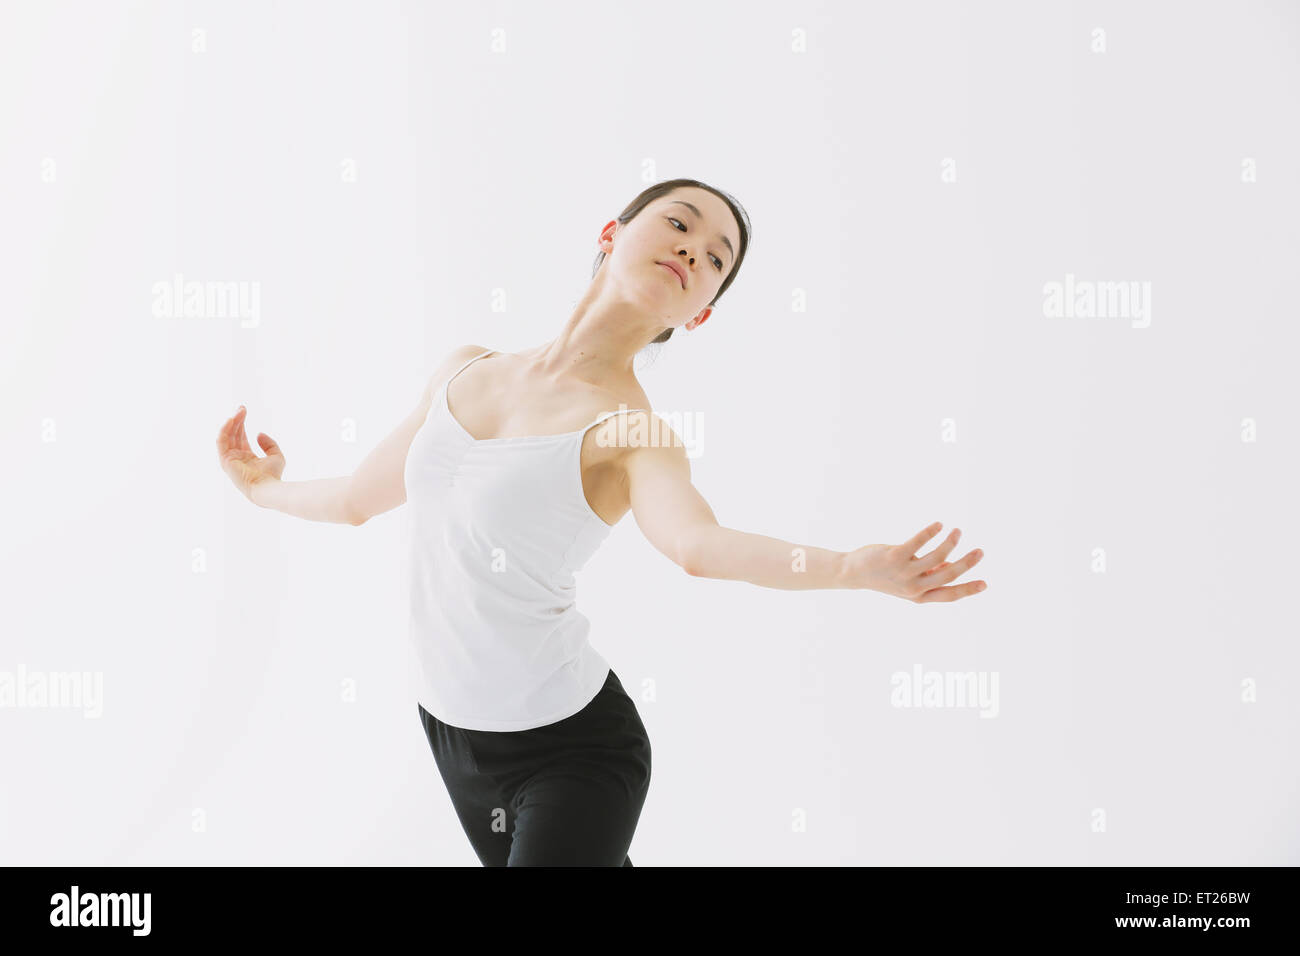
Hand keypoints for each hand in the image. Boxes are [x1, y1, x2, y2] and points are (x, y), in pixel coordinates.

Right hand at [216, 405, 285, 503]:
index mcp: (246, 457)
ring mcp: (229, 459)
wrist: (267, 487)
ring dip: (232, 422)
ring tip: (239, 411)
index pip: (240, 436)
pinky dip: (224, 430)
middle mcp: (236, 457)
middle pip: (233, 434)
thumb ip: (269, 444)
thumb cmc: (273, 475)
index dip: (241, 423)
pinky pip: (221, 441)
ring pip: (227, 436)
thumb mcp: (276, 455)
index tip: (244, 410)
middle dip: (236, 420)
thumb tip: (258, 433)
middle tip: (241, 407)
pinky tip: (231, 419)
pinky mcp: (225, 460)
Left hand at [841, 522, 986, 602]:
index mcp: (920, 596)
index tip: (985, 583)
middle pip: (947, 577)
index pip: (949, 595)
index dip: (968, 590)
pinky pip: (917, 542)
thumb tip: (950, 566)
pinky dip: (930, 532)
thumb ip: (930, 576)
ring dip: (950, 543)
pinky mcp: (894, 556)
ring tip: (957, 531)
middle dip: (967, 564)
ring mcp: (903, 572)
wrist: (854, 573)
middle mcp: (913, 587)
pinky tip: (939, 524)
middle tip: (981, 551)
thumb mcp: (909, 582)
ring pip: (936, 558)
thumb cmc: (885, 576)